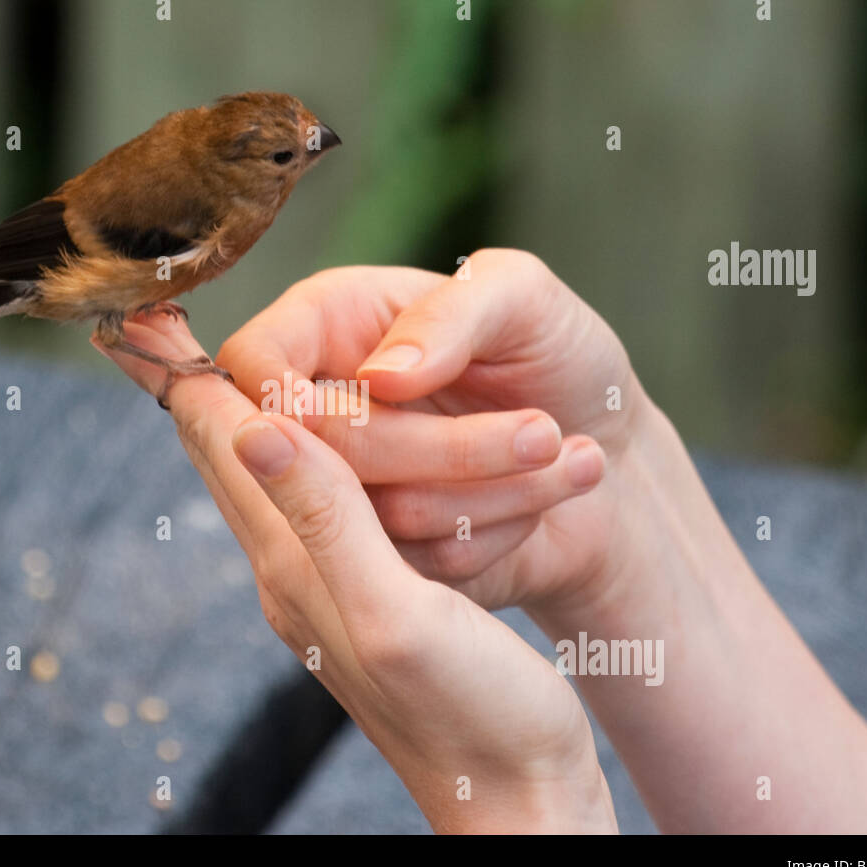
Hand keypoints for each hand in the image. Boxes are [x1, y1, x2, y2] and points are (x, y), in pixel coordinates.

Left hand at [100, 313, 617, 832]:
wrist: (514, 792)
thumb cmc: (473, 716)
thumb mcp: (396, 613)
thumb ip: (326, 519)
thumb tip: (253, 423)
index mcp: (294, 563)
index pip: (218, 446)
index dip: (182, 373)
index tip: (142, 310)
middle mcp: (291, 568)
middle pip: (229, 455)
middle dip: (201, 382)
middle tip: (163, 317)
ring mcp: (322, 581)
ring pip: (273, 475)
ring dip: (255, 410)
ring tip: (227, 354)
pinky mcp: (364, 590)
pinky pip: (318, 501)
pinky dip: (315, 449)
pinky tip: (324, 430)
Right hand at [216, 249, 644, 614]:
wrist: (613, 456)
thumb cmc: (561, 356)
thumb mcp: (522, 297)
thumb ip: (450, 313)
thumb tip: (378, 378)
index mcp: (326, 325)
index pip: (253, 361)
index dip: (291, 396)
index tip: (382, 404)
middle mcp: (319, 411)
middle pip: (305, 453)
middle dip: (440, 449)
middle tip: (543, 433)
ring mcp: (343, 493)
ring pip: (359, 523)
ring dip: (482, 493)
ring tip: (566, 457)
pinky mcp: (380, 561)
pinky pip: (404, 569)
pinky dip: (485, 537)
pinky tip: (538, 503)